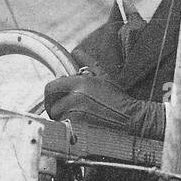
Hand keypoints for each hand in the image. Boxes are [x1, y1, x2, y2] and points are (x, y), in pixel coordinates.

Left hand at [43, 74, 165, 138]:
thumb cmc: (118, 98)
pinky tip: (79, 128)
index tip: (55, 99)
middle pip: (51, 105)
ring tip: (76, 119)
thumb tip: (76, 51)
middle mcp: (75, 97)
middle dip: (55, 108)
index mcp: (80, 83)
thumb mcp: (104, 77)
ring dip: (62, 119)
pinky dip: (68, 129)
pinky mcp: (79, 128)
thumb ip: (88, 63)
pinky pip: (64, 128)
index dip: (50, 95)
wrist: (131, 118)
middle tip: (63, 111)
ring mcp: (76, 114)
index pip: (50, 88)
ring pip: (57, 118)